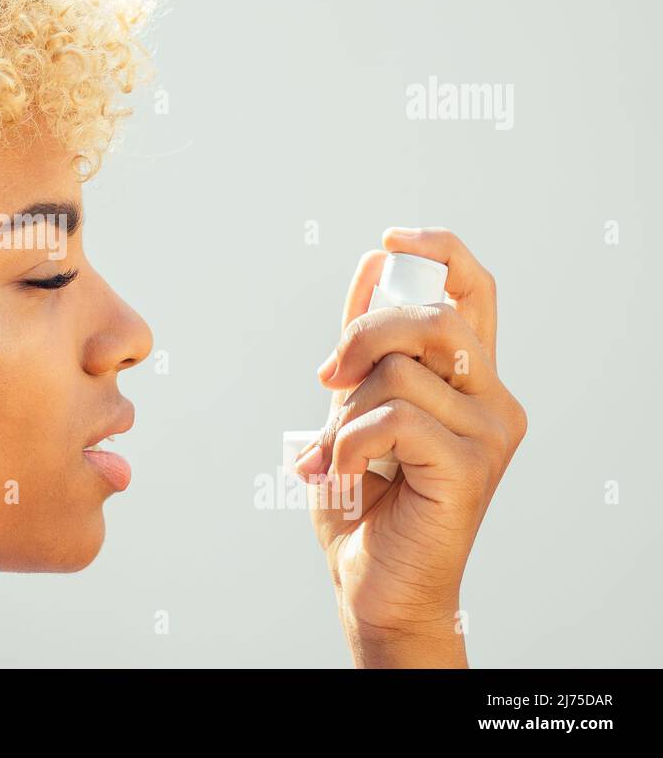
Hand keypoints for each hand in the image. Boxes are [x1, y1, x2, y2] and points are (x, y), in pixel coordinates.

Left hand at [293, 227, 527, 666]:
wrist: (371, 583)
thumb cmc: (364, 500)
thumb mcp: (351, 406)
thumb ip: (365, 346)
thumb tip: (372, 265)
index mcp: (469, 380)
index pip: (474, 291)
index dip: (439, 251)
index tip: (390, 237)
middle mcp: (492, 400)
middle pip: (430, 317)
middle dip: (363, 335)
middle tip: (327, 374)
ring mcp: (489, 434)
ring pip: (400, 370)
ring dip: (345, 410)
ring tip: (338, 453)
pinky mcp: (471, 467)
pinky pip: (394, 418)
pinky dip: (350, 442)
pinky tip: (345, 472)